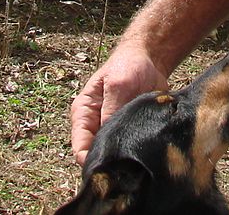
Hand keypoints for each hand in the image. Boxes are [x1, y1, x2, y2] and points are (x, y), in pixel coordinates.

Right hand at [69, 45, 168, 164]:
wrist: (149, 61)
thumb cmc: (128, 67)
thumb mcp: (119, 85)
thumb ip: (111, 111)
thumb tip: (108, 141)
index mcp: (83, 113)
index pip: (79, 146)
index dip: (90, 160)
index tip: (108, 167)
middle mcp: (94, 126)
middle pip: (96, 155)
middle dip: (110, 162)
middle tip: (127, 165)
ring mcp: (111, 131)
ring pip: (113, 156)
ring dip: (125, 158)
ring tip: (138, 156)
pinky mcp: (128, 133)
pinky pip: (130, 150)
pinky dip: (138, 153)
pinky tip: (147, 152)